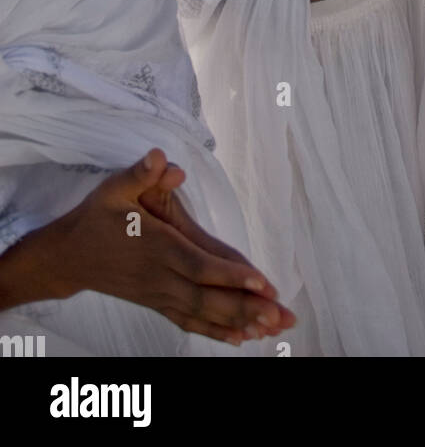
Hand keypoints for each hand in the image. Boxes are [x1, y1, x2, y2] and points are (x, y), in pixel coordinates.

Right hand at [48, 150, 294, 345]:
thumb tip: (163, 160)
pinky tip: (242, 338)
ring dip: (240, 322)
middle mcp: (161, 277)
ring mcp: (159, 295)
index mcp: (157, 247)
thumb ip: (141, 174)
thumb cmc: (97, 217)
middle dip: (247, 307)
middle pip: (209, 297)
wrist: (68, 255)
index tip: (262, 283)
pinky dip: (216, 331)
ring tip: (273, 329)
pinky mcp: (158, 303)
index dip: (231, 275)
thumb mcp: (114, 188)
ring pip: (203, 313)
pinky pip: (190, 322)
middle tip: (282, 315)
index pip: (199, 265)